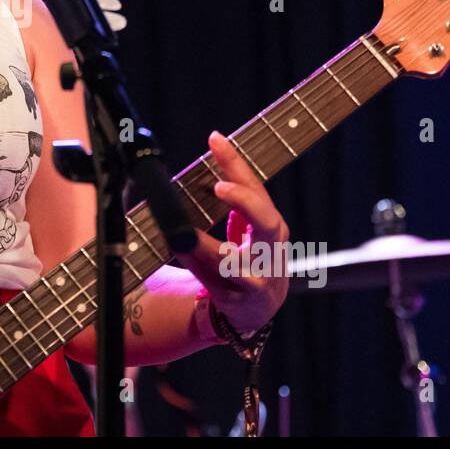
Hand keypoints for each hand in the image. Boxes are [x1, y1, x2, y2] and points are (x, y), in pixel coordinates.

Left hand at [175, 131, 290, 338]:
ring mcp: (257, 276)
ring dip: (206, 247)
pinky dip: (195, 266)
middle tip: (218, 186)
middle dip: (244, 201)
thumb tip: (197, 163)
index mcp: (270, 223)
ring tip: (182, 235)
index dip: (235, 162)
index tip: (215, 140)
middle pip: (266, 221)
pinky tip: (179, 252)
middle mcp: (270, 248)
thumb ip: (227, 199)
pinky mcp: (239, 298)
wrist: (256, 308)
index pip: (256, 187)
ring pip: (234, 261)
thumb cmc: (246, 256)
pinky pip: (213, 280)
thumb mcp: (242, 225)